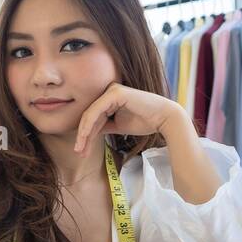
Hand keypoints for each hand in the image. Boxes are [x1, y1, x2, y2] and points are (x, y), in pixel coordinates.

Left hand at [74, 82, 191, 154]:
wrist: (163, 118)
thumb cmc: (144, 121)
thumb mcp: (117, 126)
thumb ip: (103, 126)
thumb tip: (87, 134)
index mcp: (109, 98)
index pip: (92, 117)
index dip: (85, 135)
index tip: (81, 151)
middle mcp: (109, 91)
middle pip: (89, 116)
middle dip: (83, 136)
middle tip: (78, 152)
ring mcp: (111, 90)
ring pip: (90, 114)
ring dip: (83, 133)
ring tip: (80, 149)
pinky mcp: (115, 92)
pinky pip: (96, 110)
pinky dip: (89, 124)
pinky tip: (85, 137)